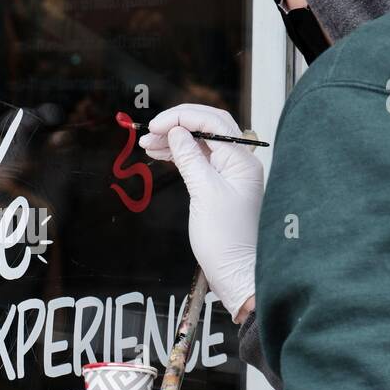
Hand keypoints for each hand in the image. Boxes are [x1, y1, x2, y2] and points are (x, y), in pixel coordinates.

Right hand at [139, 104, 262, 320]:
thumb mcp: (203, 194)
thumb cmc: (224, 239)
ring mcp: (230, 174)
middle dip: (177, 125)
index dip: (182, 118)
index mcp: (242, 161)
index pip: (213, 123)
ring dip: (174, 140)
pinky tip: (160, 154)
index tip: (155, 126)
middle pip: (208, 128)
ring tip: (147, 144)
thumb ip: (190, 159)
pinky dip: (179, 155)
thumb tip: (176, 132)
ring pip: (200, 144)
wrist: (235, 271)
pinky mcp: (220, 186)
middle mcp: (239, 162)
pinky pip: (199, 160)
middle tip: (149, 132)